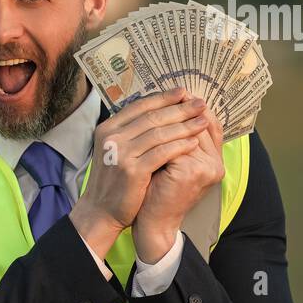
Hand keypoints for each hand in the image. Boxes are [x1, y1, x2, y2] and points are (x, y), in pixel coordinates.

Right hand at [70, 88, 207, 257]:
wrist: (100, 210)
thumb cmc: (113, 180)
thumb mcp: (115, 150)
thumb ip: (129, 132)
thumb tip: (157, 112)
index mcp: (107, 128)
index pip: (139, 106)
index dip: (163, 97)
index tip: (183, 92)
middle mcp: (112, 137)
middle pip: (152, 116)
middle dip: (179, 108)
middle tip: (200, 103)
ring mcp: (120, 153)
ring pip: (159, 133)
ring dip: (184, 125)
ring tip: (202, 121)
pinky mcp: (132, 171)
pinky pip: (162, 153)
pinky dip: (180, 146)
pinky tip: (194, 143)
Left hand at [133, 99, 224, 261]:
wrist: (152, 222)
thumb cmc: (156, 190)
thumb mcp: (169, 161)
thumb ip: (175, 140)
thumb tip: (168, 107)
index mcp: (214, 160)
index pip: (209, 123)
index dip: (192, 106)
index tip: (177, 89)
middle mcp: (216, 163)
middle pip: (201, 122)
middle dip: (183, 105)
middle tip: (171, 88)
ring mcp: (207, 167)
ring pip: (189, 130)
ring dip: (173, 114)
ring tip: (158, 100)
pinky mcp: (193, 171)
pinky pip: (177, 142)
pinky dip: (163, 131)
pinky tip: (151, 120)